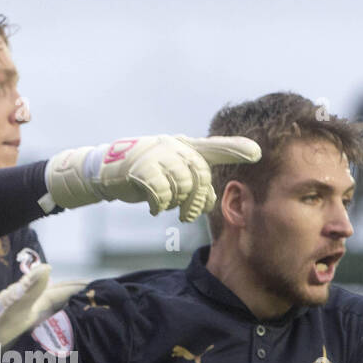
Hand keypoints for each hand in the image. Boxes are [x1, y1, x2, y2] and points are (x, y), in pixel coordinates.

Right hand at [42, 134, 260, 222]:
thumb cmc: (142, 173)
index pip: (213, 147)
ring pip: (181, 186)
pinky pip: (161, 193)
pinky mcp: (141, 168)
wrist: (105, 170)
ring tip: (165, 208)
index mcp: (183, 146)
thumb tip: (211, 201)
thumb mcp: (169, 172)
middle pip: (199, 177)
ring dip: (175, 204)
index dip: (235, 150)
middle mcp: (173, 146)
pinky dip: (160, 206)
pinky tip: (154, 208)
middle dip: (197, 201)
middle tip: (188, 217)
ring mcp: (156, 154)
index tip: (257, 153)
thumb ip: (192, 182)